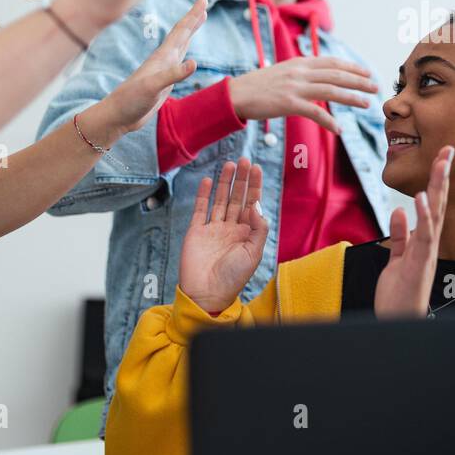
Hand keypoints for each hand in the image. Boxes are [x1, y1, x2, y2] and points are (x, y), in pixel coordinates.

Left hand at [96, 0, 206, 140]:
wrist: (118, 115)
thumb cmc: (131, 100)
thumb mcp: (153, 87)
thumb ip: (173, 75)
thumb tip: (194, 63)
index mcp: (163, 57)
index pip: (182, 30)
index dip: (193, 15)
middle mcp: (164, 59)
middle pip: (182, 32)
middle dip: (194, 17)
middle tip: (203, 1)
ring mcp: (164, 69)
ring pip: (181, 44)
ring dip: (191, 30)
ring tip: (200, 18)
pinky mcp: (164, 81)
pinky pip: (180, 60)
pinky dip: (186, 52)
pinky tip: (188, 55)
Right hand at [178, 158, 268, 313]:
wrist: (206, 294)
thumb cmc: (233, 278)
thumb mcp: (253, 254)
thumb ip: (258, 229)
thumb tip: (256, 207)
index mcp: (246, 234)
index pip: (252, 204)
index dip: (254, 186)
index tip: (256, 168)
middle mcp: (230, 228)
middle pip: (237, 198)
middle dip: (241, 179)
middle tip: (244, 160)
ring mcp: (213, 229)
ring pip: (220, 200)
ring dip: (225, 183)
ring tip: (230, 165)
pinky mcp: (196, 232)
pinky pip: (200, 210)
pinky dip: (204, 195)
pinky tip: (209, 181)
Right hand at [226, 56, 377, 133]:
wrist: (234, 94)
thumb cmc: (258, 86)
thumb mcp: (283, 72)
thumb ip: (302, 73)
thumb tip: (319, 76)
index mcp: (299, 63)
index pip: (332, 62)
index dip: (352, 67)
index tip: (367, 72)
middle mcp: (300, 72)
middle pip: (336, 74)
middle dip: (359, 80)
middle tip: (375, 87)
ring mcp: (294, 87)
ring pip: (331, 90)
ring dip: (352, 98)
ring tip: (366, 105)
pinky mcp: (288, 103)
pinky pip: (314, 113)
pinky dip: (329, 121)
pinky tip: (338, 130)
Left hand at [374, 145, 453, 318]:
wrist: (398, 324)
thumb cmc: (398, 296)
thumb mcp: (396, 261)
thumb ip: (399, 237)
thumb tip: (399, 210)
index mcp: (424, 242)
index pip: (432, 205)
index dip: (436, 181)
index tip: (441, 157)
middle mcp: (430, 244)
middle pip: (439, 204)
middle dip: (443, 176)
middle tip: (448, 149)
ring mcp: (427, 253)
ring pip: (435, 215)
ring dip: (438, 189)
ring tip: (441, 164)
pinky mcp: (420, 264)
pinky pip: (424, 237)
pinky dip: (423, 217)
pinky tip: (420, 199)